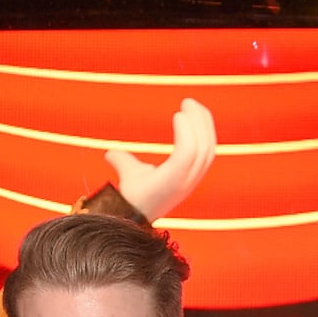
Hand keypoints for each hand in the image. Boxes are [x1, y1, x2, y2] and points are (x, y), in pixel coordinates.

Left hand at [104, 97, 216, 220]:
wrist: (123, 214)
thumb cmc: (131, 197)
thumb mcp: (130, 173)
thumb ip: (124, 161)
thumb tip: (110, 153)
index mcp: (186, 180)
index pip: (206, 153)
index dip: (204, 130)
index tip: (192, 110)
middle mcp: (189, 182)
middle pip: (208, 148)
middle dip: (203, 122)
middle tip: (189, 102)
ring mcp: (183, 183)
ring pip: (202, 148)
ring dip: (197, 124)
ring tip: (185, 105)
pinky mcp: (173, 180)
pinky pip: (187, 153)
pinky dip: (186, 133)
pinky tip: (178, 116)